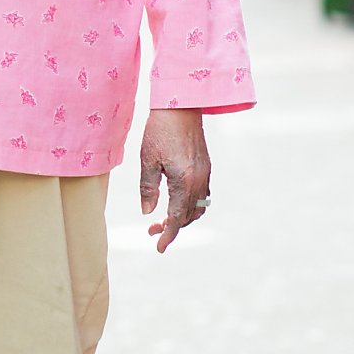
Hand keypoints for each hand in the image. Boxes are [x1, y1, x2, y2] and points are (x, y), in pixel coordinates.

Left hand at [139, 108, 211, 253]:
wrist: (181, 105)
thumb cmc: (159, 130)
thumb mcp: (147, 160)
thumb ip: (148, 189)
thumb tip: (148, 212)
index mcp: (184, 181)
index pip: (177, 218)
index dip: (168, 235)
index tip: (159, 247)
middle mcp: (199, 180)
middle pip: (189, 216)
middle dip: (172, 227)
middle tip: (152, 231)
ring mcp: (205, 173)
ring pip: (198, 207)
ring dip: (182, 217)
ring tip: (162, 219)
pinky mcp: (206, 166)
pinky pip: (202, 194)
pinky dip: (190, 204)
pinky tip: (175, 201)